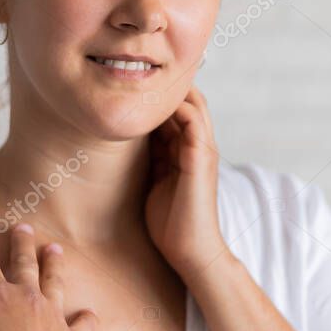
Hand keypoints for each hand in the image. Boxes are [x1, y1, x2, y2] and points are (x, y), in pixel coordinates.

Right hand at [0, 224, 98, 330]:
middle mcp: (26, 298)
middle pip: (23, 263)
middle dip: (22, 244)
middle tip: (24, 227)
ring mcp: (51, 315)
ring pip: (54, 282)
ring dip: (54, 265)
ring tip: (56, 249)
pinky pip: (81, 324)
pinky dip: (85, 318)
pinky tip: (88, 314)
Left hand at [145, 84, 227, 280]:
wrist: (190, 252)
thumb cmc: (171, 223)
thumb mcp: (155, 181)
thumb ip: (151, 159)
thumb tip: (128, 141)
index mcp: (188, 150)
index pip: (177, 110)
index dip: (156, 98)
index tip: (130, 89)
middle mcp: (199, 145)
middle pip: (188, 100)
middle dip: (164, 88)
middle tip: (134, 78)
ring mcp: (203, 149)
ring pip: (193, 103)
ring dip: (170, 91)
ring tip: (142, 82)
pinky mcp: (200, 157)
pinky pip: (192, 119)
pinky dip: (175, 106)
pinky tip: (150, 104)